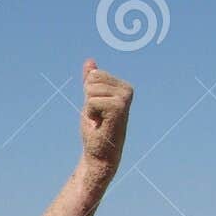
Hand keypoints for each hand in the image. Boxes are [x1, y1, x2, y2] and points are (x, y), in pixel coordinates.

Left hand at [79, 57, 132, 176]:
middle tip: (97, 117)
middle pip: (92, 80)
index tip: (97, 111)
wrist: (100, 154)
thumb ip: (91, 82)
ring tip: (99, 121)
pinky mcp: (119, 107)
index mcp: (123, 87)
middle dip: (88, 100)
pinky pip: (91, 101)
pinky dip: (90, 114)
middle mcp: (127, 90)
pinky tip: (100, 124)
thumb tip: (90, 62)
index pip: (94, 75)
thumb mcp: (91, 101)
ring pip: (91, 90)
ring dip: (89, 109)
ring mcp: (125, 98)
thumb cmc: (96, 130)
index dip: (89, 94)